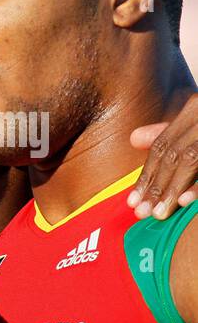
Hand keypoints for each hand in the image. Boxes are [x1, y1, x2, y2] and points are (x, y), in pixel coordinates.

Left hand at [126, 90, 197, 219]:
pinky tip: (188, 201)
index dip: (147, 174)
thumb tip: (134, 139)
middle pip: (175, 153)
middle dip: (156, 186)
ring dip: (174, 188)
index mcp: (197, 108)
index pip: (164, 146)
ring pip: (192, 159)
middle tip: (140, 214)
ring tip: (160, 213)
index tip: (132, 202)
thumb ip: (173, 132)